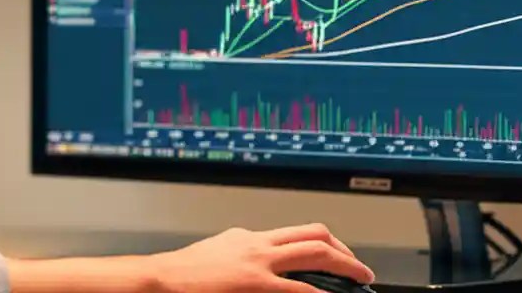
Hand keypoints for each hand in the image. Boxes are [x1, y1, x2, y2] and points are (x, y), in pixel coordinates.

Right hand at [148, 224, 373, 292]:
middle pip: (315, 237)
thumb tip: (260, 263)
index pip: (296, 235)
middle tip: (361, 271)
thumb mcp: (218, 255)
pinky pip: (301, 289)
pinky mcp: (258, 285)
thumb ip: (243, 254)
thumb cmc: (183, 274)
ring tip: (360, 282)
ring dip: (345, 267)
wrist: (161, 280)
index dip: (325, 245)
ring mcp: (261, 265)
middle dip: (345, 253)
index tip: (337, 257)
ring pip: (316, 254)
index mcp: (250, 239)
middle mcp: (259, 246)